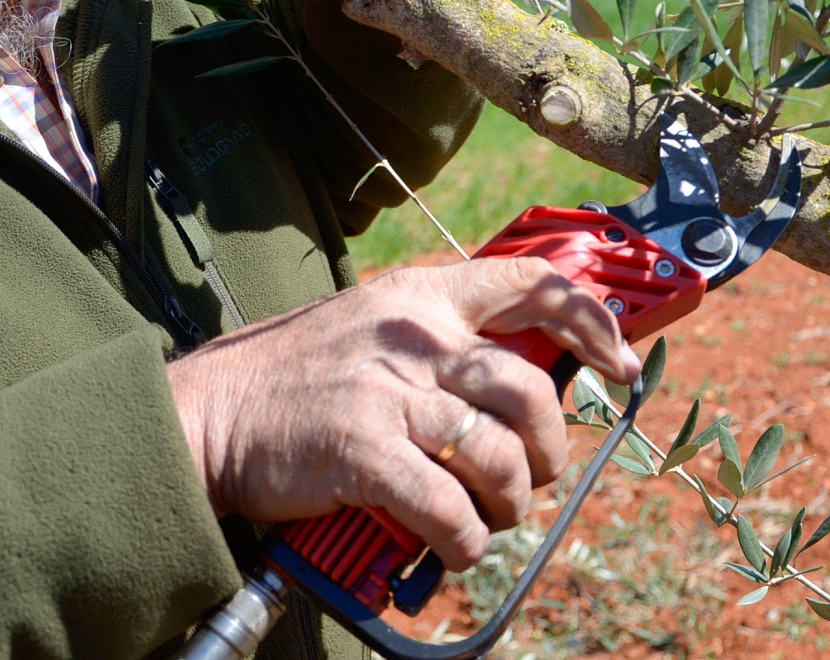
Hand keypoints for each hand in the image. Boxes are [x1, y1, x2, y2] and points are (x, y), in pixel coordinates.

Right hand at [167, 257, 639, 569]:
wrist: (210, 412)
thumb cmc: (292, 377)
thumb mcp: (369, 324)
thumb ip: (435, 338)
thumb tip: (511, 379)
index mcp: (420, 296)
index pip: (531, 284)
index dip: (592, 322)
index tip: (620, 361)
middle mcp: (415, 336)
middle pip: (530, 390)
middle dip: (551, 447)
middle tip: (535, 474)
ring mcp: (393, 396)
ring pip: (502, 456)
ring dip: (511, 501)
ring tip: (493, 517)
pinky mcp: (368, 455)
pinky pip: (452, 511)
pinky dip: (466, 540)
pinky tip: (455, 545)